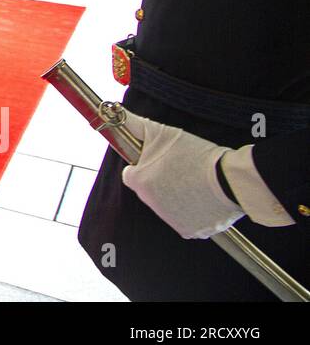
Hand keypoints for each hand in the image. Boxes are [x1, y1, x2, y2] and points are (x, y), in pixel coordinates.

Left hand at [119, 110, 243, 239]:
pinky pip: (185, 221)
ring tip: (194, 183)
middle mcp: (151, 204)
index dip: (144, 167)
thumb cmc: (195, 154)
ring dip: (176, 197)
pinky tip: (203, 199)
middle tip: (182, 171)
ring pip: (167, 206)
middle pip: (149, 191)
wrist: (230, 179)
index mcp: (140, 182)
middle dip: (160, 182)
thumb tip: (114, 112)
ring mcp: (170, 219)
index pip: (132, 175)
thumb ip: (134, 125)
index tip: (159, 162)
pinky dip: (193, 212)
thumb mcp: (161, 132)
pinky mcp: (189, 231)